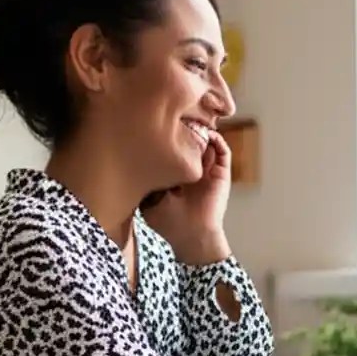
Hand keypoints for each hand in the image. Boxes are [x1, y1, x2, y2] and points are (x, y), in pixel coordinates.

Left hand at [143, 130, 232, 264]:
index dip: (166, 137)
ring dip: (201, 132)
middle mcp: (191, 170)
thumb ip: (144, 180)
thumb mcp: (147, 200)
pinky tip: (208, 136)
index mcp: (174, 175)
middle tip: (174, 119)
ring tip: (192, 123)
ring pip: (207, 143)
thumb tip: (133, 156)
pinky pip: (223, 151)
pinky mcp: (221, 174)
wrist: (192, 236)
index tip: (156, 125)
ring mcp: (207, 171)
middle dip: (184, 130)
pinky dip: (217, 140)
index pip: (172, 149)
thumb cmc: (169, 223)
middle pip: (190, 142)